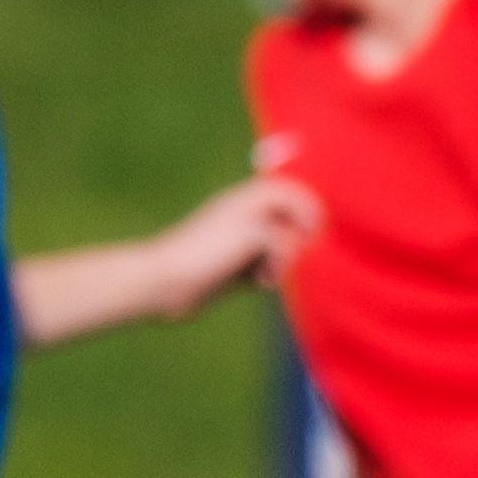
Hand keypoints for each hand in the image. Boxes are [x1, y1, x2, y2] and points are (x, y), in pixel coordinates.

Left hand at [151, 174, 317, 313]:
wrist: (165, 283)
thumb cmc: (206, 252)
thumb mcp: (253, 234)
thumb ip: (284, 236)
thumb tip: (297, 249)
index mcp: (247, 200)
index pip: (292, 193)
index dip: (309, 210)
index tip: (312, 233)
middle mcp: (247, 218)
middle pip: (290, 222)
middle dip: (297, 241)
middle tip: (287, 257)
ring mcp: (242, 243)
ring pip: (282, 248)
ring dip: (285, 262)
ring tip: (272, 274)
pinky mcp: (238, 268)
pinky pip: (269, 267)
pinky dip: (272, 275)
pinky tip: (262, 284)